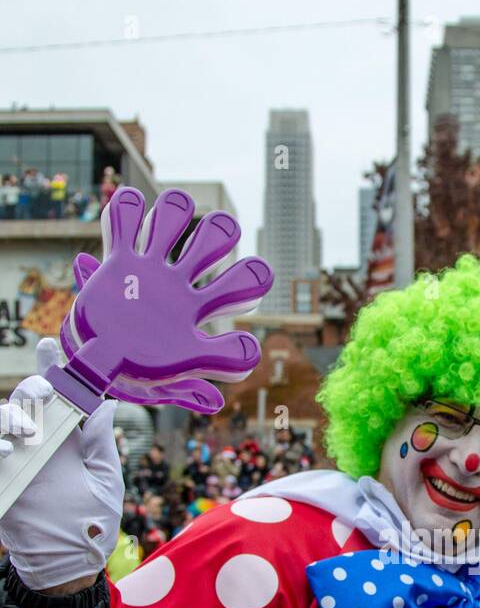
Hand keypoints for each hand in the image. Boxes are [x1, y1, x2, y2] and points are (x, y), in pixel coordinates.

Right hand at [0, 339, 122, 588]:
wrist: (69, 566)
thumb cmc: (94, 524)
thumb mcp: (105, 482)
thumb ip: (101, 444)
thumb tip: (105, 403)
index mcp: (70, 440)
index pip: (60, 398)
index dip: (53, 371)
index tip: (50, 348)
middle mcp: (42, 444)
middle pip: (26, 401)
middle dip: (31, 390)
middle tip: (42, 395)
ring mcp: (18, 460)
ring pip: (2, 420)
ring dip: (10, 416)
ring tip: (27, 429)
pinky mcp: (4, 477)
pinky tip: (9, 448)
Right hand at [59, 187, 272, 412]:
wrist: (97, 361)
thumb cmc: (139, 369)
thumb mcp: (167, 383)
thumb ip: (192, 390)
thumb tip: (216, 401)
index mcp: (196, 308)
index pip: (234, 289)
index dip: (248, 281)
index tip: (253, 281)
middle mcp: (177, 283)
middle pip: (208, 245)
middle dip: (218, 233)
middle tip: (221, 232)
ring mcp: (148, 269)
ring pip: (168, 226)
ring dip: (173, 212)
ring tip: (176, 210)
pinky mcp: (117, 262)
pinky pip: (121, 228)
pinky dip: (124, 212)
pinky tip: (132, 205)